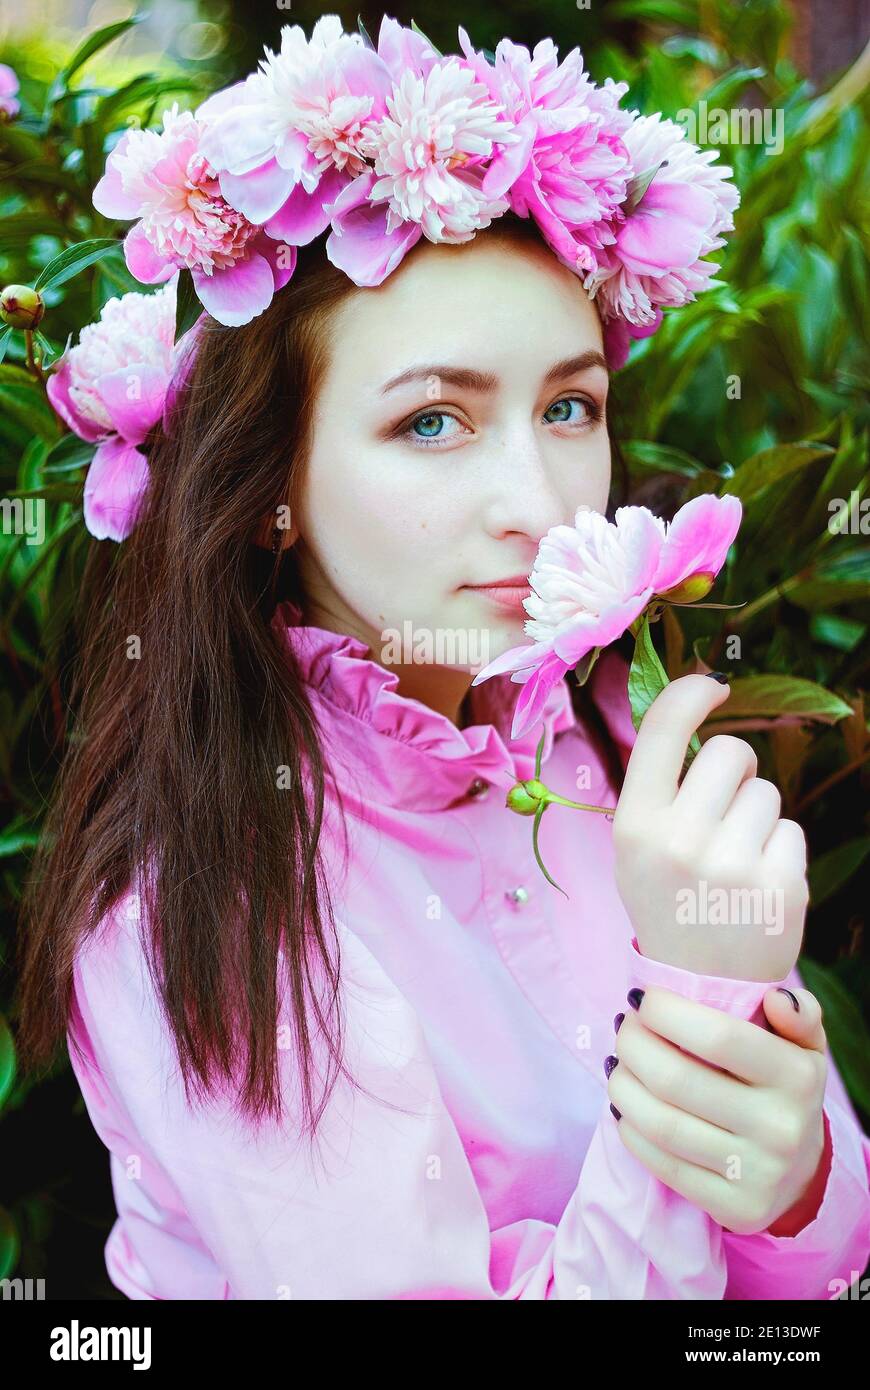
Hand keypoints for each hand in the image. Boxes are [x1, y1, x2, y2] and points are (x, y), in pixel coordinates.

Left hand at [607, 984, 828, 1235]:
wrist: (800, 1171)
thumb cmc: (784, 1088)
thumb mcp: (804, 1045)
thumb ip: (798, 1012)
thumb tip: (776, 998)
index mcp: (798, 1076)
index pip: (717, 1036)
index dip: (666, 1012)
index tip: (642, 997)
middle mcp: (780, 1127)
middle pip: (675, 1079)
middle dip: (633, 1044)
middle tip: (623, 1028)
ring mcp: (757, 1173)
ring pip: (661, 1124)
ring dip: (622, 1085)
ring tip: (617, 1064)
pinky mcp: (734, 1208)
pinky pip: (662, 1164)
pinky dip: (630, 1128)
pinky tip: (623, 1106)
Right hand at [612, 673, 807, 980]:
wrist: (698, 989)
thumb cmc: (666, 899)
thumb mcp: (636, 845)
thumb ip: (658, 784)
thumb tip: (697, 701)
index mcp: (635, 826)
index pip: (664, 730)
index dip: (691, 694)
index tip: (713, 688)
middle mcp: (680, 841)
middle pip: (729, 752)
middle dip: (734, 771)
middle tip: (722, 811)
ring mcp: (732, 865)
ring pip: (766, 791)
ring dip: (756, 816)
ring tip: (735, 859)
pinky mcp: (780, 886)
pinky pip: (791, 829)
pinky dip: (779, 850)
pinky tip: (757, 884)